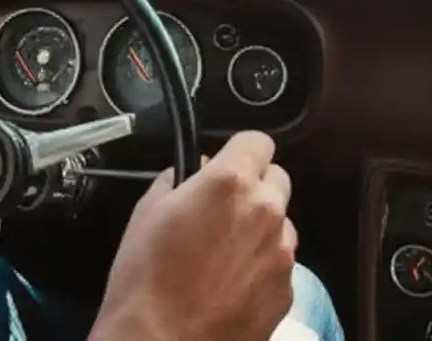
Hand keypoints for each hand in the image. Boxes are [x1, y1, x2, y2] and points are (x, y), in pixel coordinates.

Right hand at [89, 131, 295, 340]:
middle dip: (254, 186)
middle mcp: (266, 212)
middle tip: (222, 210)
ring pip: (281, 223)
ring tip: (223, 255)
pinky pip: (280, 263)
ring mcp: (282, 253)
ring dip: (259, 228)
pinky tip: (230, 285)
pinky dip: (261, 266)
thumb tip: (199, 171)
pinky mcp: (287, 290)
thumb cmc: (144, 278)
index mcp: (230, 184)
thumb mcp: (147, 211)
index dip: (239, 151)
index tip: (225, 165)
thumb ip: (180, 179)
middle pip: (278, 178)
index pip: (257, 140)